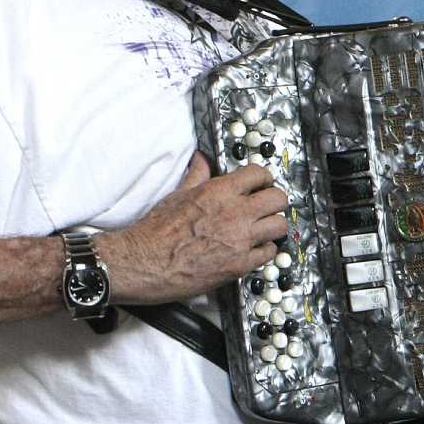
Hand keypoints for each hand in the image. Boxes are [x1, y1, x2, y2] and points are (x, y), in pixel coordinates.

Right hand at [96, 154, 291, 301]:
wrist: (144, 262)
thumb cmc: (155, 231)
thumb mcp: (177, 195)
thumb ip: (197, 176)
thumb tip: (201, 160)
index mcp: (218, 192)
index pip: (259, 173)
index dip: (263, 178)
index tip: (262, 184)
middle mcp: (234, 213)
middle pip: (278, 198)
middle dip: (274, 200)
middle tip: (267, 206)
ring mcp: (241, 239)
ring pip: (280, 226)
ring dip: (273, 226)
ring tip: (263, 228)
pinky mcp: (240, 264)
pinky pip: (269, 253)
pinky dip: (264, 250)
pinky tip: (253, 249)